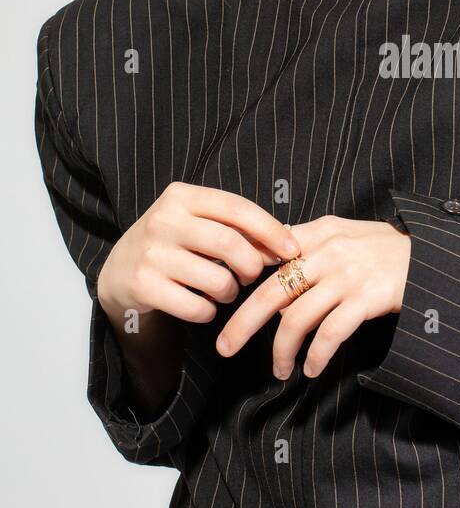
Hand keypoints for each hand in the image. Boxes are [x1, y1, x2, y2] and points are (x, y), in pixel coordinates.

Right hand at [96, 182, 301, 328]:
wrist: (118, 270)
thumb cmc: (173, 243)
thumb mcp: (198, 223)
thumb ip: (236, 229)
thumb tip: (286, 247)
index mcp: (182, 196)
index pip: (237, 208)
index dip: (270, 230)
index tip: (292, 250)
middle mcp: (164, 220)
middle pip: (230, 245)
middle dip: (251, 266)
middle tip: (250, 275)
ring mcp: (151, 253)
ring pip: (217, 280)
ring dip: (230, 292)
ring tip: (223, 289)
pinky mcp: (143, 285)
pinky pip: (197, 307)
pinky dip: (208, 311)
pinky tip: (201, 303)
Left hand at [213, 215, 411, 379]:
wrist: (433, 254)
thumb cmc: (385, 248)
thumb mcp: (344, 234)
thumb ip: (308, 247)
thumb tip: (272, 282)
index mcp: (318, 233)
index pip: (267, 253)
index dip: (241, 277)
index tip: (222, 301)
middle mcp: (328, 252)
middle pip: (270, 290)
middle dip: (243, 323)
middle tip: (224, 349)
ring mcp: (347, 276)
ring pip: (297, 318)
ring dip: (281, 350)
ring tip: (279, 371)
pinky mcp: (367, 298)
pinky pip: (331, 333)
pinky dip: (316, 355)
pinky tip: (312, 369)